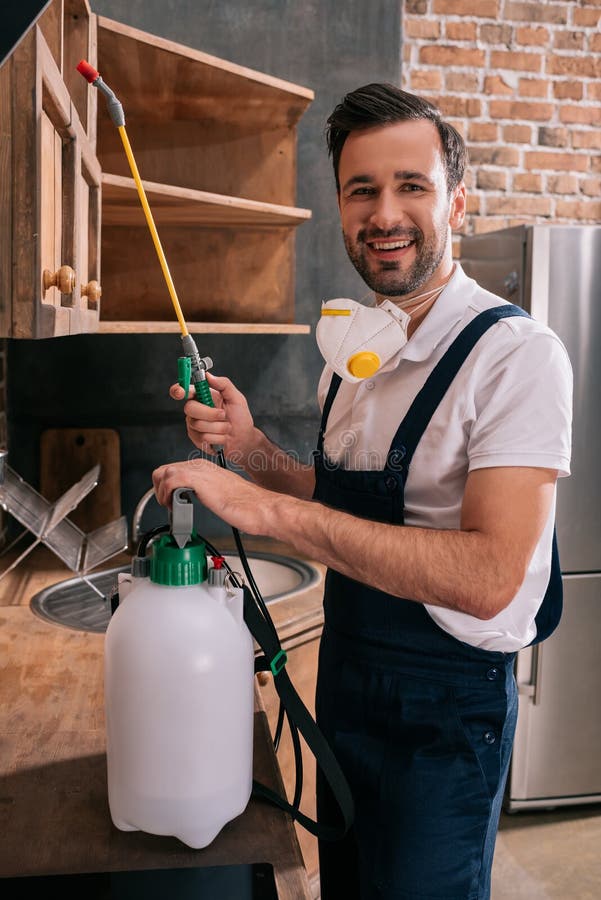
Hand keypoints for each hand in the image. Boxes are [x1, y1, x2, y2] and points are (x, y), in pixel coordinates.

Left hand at [152, 458, 278, 534]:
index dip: (166, 487)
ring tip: (169, 506)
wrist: (260, 508)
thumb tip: (193, 500)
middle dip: (159, 488)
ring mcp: (201, 472)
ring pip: (164, 472)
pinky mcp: (201, 481)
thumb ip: (205, 493)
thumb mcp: (220, 495)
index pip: (174, 470)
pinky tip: (173, 504)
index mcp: (206, 468)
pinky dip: (166, 493)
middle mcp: (202, 466)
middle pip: (165, 469)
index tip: (170, 501)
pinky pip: (171, 480)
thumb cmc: (247, 505)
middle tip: (167, 504)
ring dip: (161, 491)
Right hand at [169, 372, 257, 462]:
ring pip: (198, 425)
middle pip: (189, 408)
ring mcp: (194, 425)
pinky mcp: (196, 439)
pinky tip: (222, 436)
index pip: (185, 391)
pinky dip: (218, 438)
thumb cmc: (240, 417)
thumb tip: (208, 375)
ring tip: (226, 427)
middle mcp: (196, 410)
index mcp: (203, 396)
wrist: (244, 438)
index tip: (181, 392)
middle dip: (209, 413)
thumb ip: (223, 384)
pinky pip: (203, 438)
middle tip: (223, 415)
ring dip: (219, 427)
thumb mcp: (236, 398)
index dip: (178, 390)